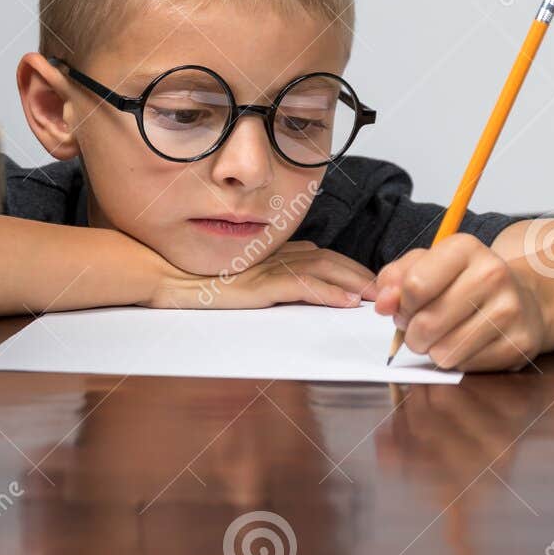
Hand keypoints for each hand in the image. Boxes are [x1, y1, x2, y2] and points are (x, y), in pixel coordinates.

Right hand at [145, 240, 381, 309]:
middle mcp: (273, 255)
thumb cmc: (196, 280)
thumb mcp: (238, 276)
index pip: (320, 254)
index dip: (348, 265)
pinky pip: (302, 287)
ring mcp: (266, 268)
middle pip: (328, 259)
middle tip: (388, 288)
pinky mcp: (259, 285)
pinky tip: (347, 302)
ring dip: (354, 282)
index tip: (370, 279)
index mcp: (270, 253)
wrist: (165, 276)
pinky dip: (328, 293)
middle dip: (360, 272)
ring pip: (322, 270)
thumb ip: (266, 275)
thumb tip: (296, 280)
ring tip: (377, 296)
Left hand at [371, 233, 546, 370]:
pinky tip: (466, 344)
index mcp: (465, 248)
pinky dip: (457, 361)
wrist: (521, 299)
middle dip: (412, 333)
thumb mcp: (426, 265)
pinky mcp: (519, 343)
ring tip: (441, 336)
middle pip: (427, 323)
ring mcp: (509, 310)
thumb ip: (395, 279)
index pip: (414, 285)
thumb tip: (383, 303)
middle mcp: (492, 274)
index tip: (406, 306)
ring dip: (433, 350)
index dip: (401, 304)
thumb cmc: (463, 282)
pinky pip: (466, 366)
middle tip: (419, 327)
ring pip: (444, 351)